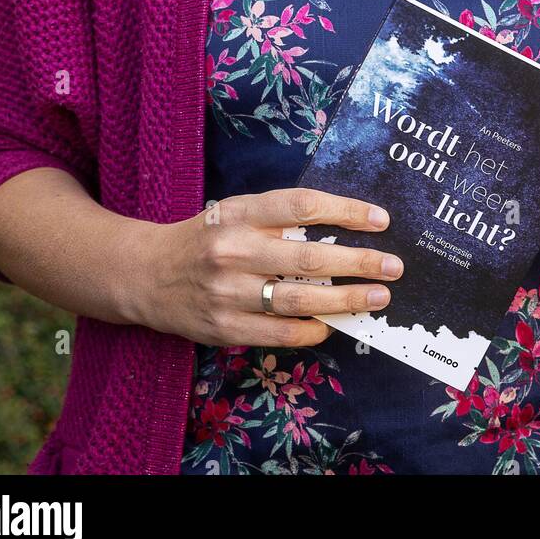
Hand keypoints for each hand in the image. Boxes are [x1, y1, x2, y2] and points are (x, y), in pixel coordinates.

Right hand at [134, 187, 402, 346]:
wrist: (146, 273)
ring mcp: (228, 292)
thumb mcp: (236, 212)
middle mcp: (234, 249)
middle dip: (358, 262)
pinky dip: (312, 330)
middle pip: (309, 257)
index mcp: (240, 212)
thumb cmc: (205, 237)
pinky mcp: (223, 327)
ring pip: (299, 299)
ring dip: (345, 300)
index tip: (381, 219)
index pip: (302, 206)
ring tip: (377, 297)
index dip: (346, 211)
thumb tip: (345, 228)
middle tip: (393, 266)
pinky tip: (333, 325)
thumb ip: (280, 218)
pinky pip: (279, 332)